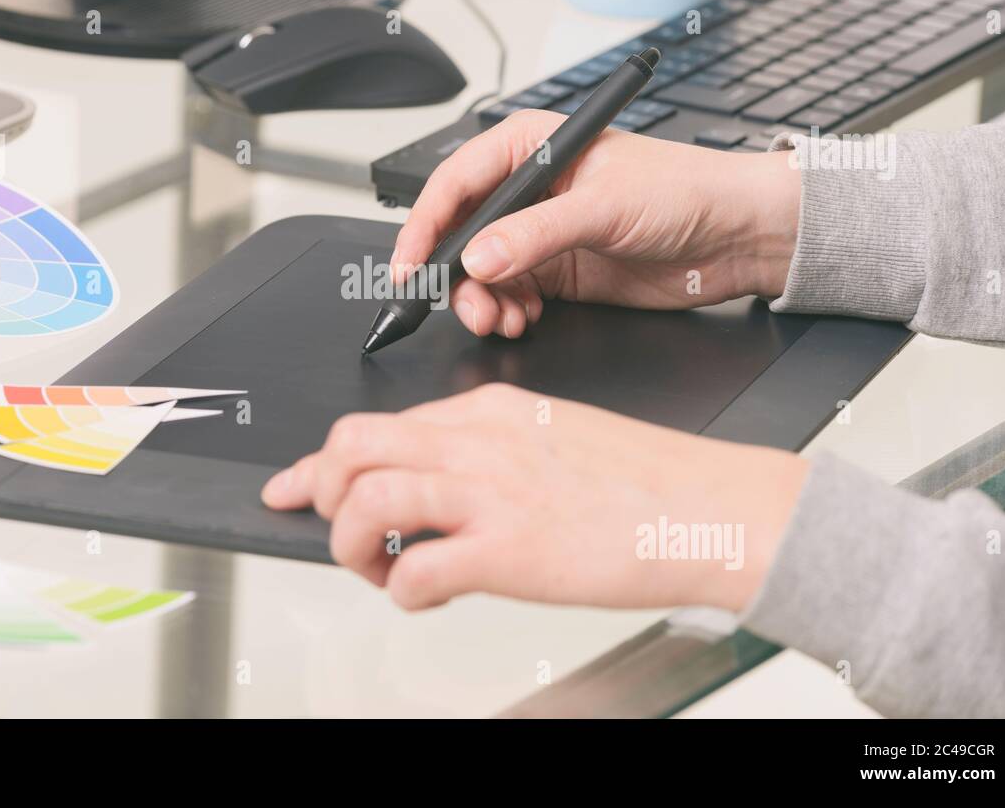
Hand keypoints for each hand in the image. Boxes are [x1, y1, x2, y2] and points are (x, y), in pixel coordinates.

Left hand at [261, 383, 808, 612]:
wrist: (709, 509)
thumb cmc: (645, 481)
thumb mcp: (554, 436)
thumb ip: (489, 451)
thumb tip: (439, 484)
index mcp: (488, 410)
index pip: (378, 424)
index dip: (321, 463)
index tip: (295, 485)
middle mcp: (476, 441)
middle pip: (350, 446)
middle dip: (323, 492)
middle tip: (342, 528)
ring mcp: (489, 492)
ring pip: (364, 501)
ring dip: (353, 545)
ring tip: (382, 567)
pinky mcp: (507, 550)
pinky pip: (412, 570)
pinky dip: (402, 590)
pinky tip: (430, 594)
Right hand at [392, 110, 800, 338]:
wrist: (737, 237)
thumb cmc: (686, 191)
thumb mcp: (605, 207)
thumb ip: (536, 235)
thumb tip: (478, 257)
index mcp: (530, 148)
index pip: (455, 184)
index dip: (425, 227)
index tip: (411, 268)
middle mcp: (528, 190)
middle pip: (459, 235)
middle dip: (454, 277)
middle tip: (467, 308)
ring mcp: (539, 234)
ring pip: (480, 273)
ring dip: (482, 302)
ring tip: (503, 319)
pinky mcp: (556, 272)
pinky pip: (509, 296)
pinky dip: (507, 313)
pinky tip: (524, 318)